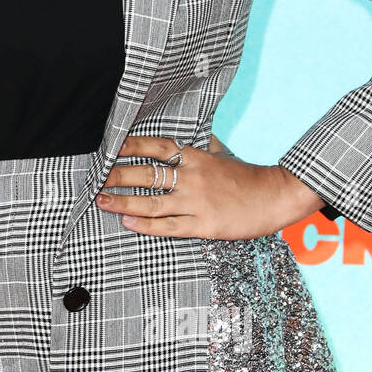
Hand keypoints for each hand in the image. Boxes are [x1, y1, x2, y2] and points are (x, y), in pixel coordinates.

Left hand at [95, 135, 323, 239]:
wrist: (275, 197)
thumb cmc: (244, 177)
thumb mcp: (218, 156)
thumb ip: (195, 151)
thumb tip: (171, 144)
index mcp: (195, 157)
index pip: (156, 147)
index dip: (131, 146)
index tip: (109, 147)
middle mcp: (192, 177)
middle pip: (146, 174)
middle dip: (117, 176)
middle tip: (95, 178)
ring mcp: (197, 202)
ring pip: (152, 203)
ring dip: (123, 202)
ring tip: (102, 201)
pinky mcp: (204, 224)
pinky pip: (169, 226)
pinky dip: (146, 225)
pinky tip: (128, 223)